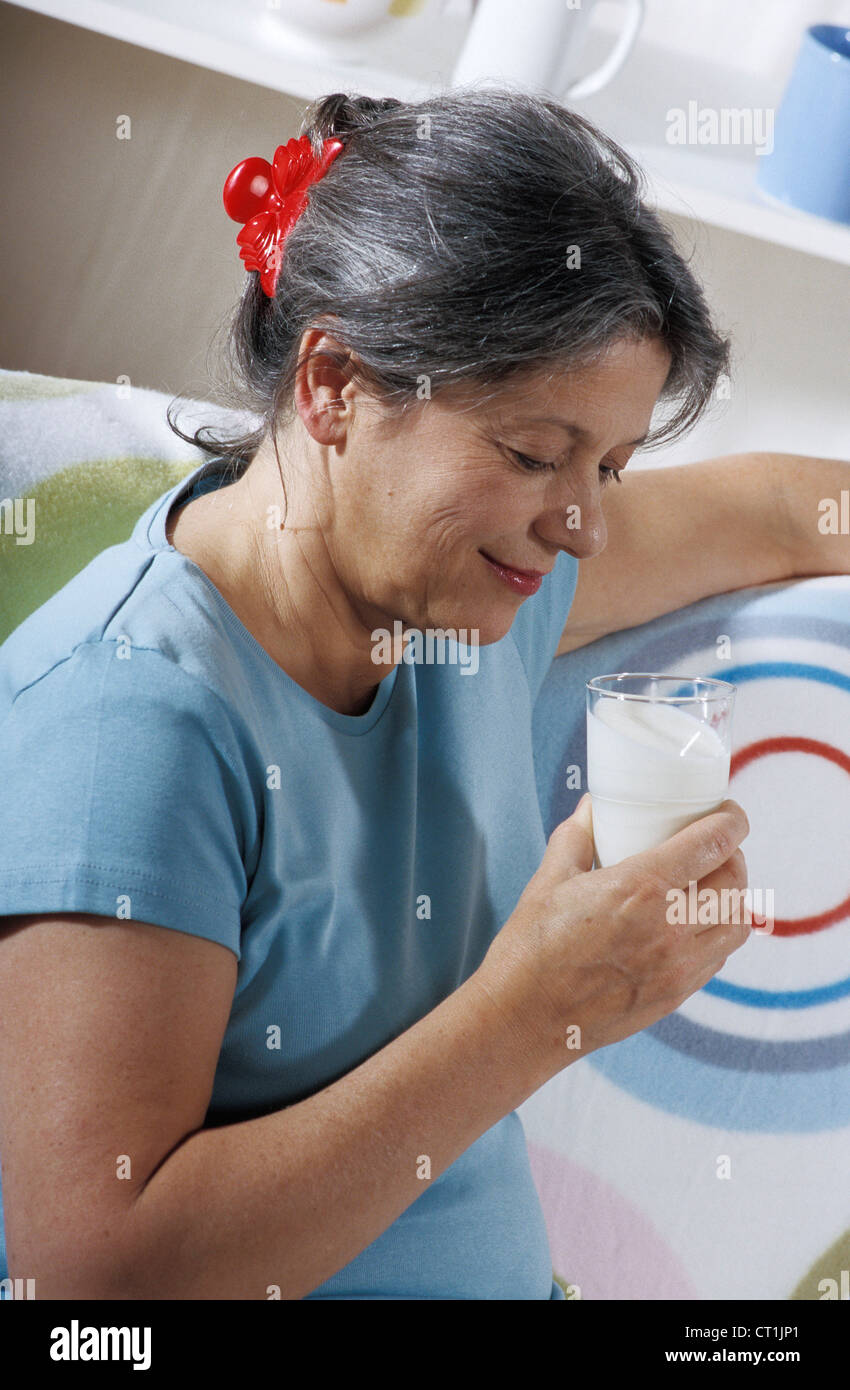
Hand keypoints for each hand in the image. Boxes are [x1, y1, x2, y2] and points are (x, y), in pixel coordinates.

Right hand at [475, 794, 750, 1076]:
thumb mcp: (551, 878)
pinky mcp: (676, 995)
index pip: (714, 844)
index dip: (732, 820)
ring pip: (738, 924)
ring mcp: (678, 966)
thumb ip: (577, 836)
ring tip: (711, 888)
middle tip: (716, 847)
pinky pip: (718, 958)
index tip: (728, 812)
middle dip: (733, 856)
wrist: (525, 1019)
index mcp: (641, 887)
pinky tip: (693, 927)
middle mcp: (671, 927)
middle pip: (736, 882)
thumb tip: (593, 806)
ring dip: (733, 899)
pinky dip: (717, 935)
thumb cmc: (532, 947)